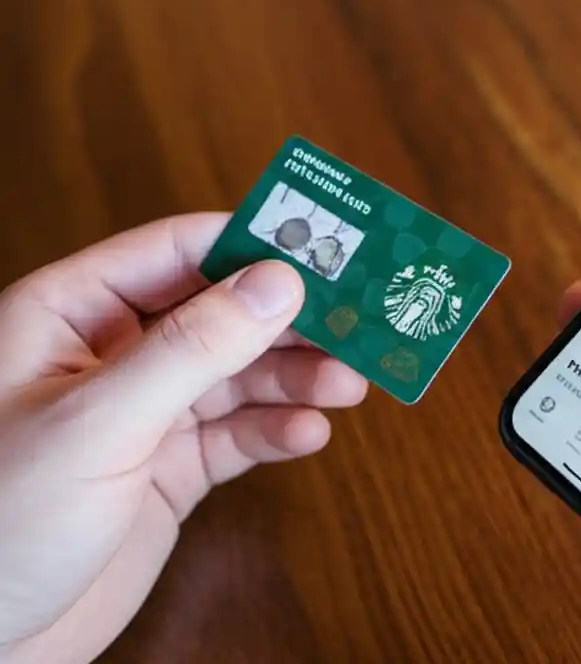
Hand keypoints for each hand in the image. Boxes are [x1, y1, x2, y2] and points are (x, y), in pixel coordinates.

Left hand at [0, 214, 367, 662]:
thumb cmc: (2, 521)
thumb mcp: (99, 421)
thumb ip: (192, 348)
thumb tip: (277, 282)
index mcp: (70, 315)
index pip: (176, 252)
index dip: (252, 245)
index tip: (328, 247)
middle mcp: (112, 356)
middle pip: (221, 312)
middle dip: (289, 319)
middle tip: (359, 320)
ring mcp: (144, 413)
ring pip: (239, 373)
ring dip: (296, 376)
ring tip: (348, 384)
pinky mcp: (169, 469)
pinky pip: (238, 434)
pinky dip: (278, 430)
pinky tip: (309, 434)